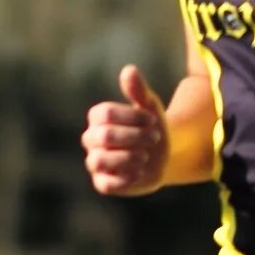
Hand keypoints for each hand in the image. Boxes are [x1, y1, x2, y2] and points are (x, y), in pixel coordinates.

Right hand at [81, 65, 170, 195]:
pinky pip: (105, 184)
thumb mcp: (150, 108)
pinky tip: (140, 171)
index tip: (153, 120)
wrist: (162, 157)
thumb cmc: (152, 128)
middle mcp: (92, 139)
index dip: (131, 116)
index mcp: (98, 118)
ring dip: (127, 157)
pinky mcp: (103, 183)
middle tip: (155, 138)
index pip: (104, 113)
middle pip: (103, 136)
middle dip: (134, 136)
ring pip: (99, 160)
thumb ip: (138, 91)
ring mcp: (96, 162)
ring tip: (145, 156)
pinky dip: (124, 178)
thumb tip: (129, 70)